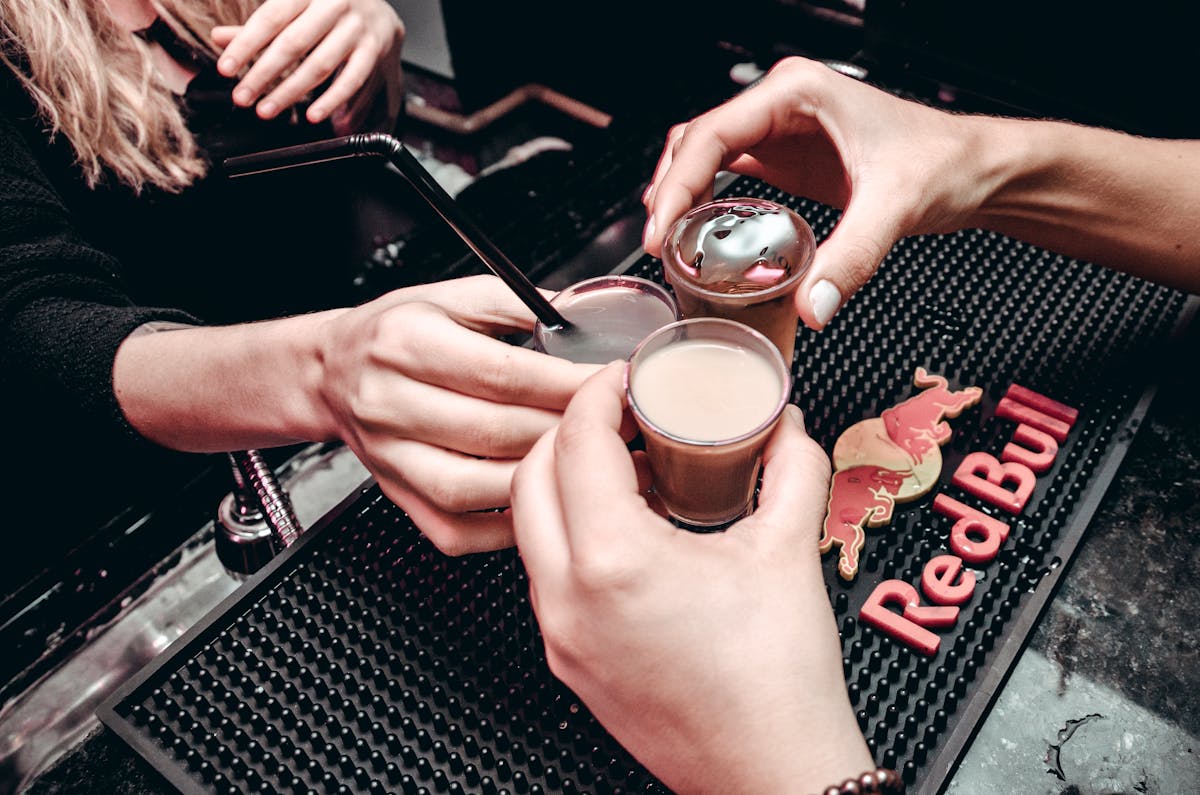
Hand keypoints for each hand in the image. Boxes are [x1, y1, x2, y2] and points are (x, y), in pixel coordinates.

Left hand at [213, 0, 404, 131]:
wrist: (381, 9)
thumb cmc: (329, 10)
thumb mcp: (295, 8)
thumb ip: (261, 26)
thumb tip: (220, 39)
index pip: (271, 18)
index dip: (246, 45)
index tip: (225, 69)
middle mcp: (334, 3)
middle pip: (294, 43)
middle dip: (263, 74)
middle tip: (242, 97)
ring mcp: (357, 27)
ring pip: (320, 65)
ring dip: (290, 92)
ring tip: (266, 109)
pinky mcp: (374, 50)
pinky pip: (351, 80)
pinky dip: (331, 100)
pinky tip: (313, 115)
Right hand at [316, 275, 596, 554]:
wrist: (331, 374)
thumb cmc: (397, 333)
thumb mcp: (451, 297)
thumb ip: (515, 305)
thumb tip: (579, 318)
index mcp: (407, 343)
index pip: (501, 374)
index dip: (566, 384)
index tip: (612, 385)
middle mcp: (391, 402)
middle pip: (496, 431)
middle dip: (568, 433)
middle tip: (620, 429)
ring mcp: (390, 458)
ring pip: (478, 487)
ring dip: (543, 481)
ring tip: (590, 467)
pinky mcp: (397, 497)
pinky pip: (458, 529)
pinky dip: (506, 525)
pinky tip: (542, 504)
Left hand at [510, 363, 873, 792]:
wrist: (771, 774)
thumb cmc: (777, 683)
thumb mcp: (788, 551)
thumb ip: (791, 468)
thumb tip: (784, 423)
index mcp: (613, 561)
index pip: (576, 442)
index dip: (599, 393)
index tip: (626, 378)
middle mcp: (567, 598)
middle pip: (530, 475)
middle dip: (568, 429)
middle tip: (620, 412)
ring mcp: (559, 633)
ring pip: (529, 526)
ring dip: (564, 481)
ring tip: (628, 465)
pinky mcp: (567, 659)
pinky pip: (546, 572)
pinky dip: (571, 532)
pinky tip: (627, 528)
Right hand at [642, 56, 999, 329]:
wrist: (975, 169)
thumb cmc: (944, 161)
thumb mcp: (896, 207)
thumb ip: (851, 258)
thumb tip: (811, 306)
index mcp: (797, 92)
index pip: (711, 134)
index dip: (676, 184)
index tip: (660, 230)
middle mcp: (781, 104)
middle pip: (695, 143)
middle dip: (668, 192)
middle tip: (657, 247)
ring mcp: (780, 130)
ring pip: (703, 155)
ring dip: (680, 194)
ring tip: (666, 243)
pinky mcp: (786, 158)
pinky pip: (726, 173)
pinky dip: (704, 201)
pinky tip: (697, 233)